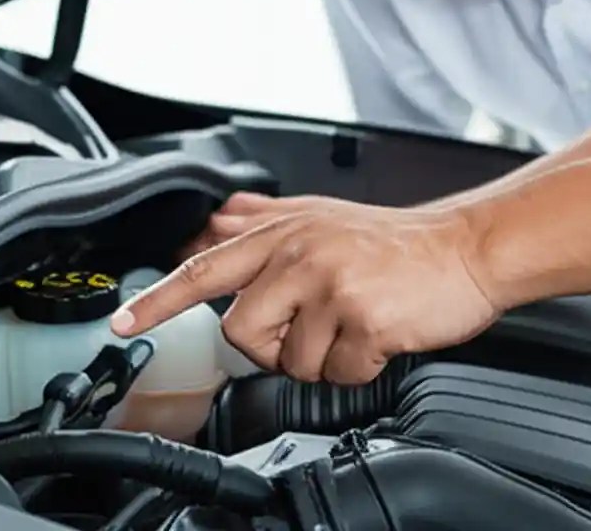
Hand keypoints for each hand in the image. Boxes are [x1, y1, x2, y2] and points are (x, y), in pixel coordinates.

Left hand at [113, 199, 503, 384]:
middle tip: (313, 329)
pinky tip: (379, 337)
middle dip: (274, 348)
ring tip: (355, 325)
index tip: (122, 322)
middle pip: (243, 334)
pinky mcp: (365, 320)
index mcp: (286, 231)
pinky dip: (359, 368)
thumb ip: (266, 220)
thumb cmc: (400, 242)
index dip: (159, 299)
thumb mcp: (324, 215)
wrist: (468, 249)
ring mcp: (333, 286)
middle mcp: (302, 254)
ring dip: (324, 359)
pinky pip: (338, 375)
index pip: (205, 268)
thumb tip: (215, 223)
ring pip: (293, 362)